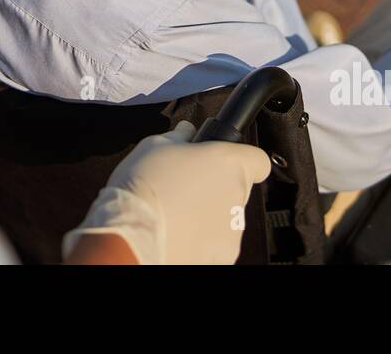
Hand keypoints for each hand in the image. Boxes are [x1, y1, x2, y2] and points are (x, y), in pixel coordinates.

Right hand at [63, 121, 270, 264]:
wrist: (132, 236)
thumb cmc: (144, 186)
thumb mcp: (154, 146)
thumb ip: (178, 137)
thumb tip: (186, 132)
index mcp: (229, 164)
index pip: (258, 161)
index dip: (241, 160)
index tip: (221, 162)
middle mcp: (238, 198)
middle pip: (237, 190)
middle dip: (215, 188)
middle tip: (184, 187)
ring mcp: (232, 232)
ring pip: (226, 219)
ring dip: (208, 216)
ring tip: (175, 214)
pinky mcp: (222, 257)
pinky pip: (215, 244)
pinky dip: (201, 241)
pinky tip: (177, 233)